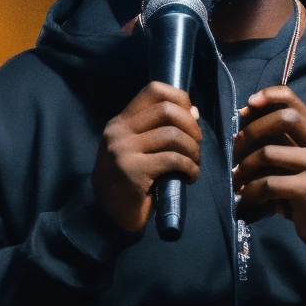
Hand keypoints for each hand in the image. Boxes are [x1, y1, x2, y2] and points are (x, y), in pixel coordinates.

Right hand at [92, 81, 201, 234]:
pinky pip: (173, 160)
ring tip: (194, 163)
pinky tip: (190, 176)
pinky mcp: (134, 171)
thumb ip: (159, 130)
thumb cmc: (128, 182)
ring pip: (172, 135)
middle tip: (197, 144)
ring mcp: (124, 150)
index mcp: (120, 122)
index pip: (153, 90)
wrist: (108, 215)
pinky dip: (190, 167)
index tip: (192, 118)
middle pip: (166, 110)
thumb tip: (194, 112)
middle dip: (191, 126)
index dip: (180, 98)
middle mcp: (119, 131)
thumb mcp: (139, 150)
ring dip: (193, 150)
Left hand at [232, 86, 305, 240]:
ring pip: (268, 153)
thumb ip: (281, 141)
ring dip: (245, 166)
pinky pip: (268, 183)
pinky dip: (251, 191)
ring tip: (237, 178)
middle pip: (284, 119)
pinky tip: (246, 198)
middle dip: (252, 131)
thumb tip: (246, 115)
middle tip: (236, 149)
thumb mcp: (300, 161)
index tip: (249, 104)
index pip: (295, 103)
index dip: (270, 95)